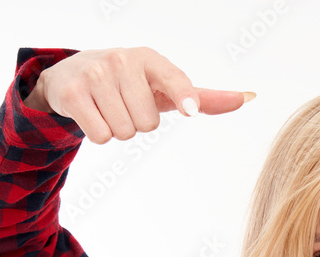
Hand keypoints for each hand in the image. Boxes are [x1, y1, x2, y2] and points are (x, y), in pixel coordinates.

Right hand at [22, 47, 252, 143]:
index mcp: (151, 59)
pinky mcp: (72, 93)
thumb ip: (205, 97)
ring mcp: (95, 74)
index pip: (172, 79)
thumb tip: (248, 97)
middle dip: (140, 123)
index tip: (190, 111)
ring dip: (120, 129)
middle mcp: (122, 60)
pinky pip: (100, 135)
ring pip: (124, 131)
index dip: (183, 96)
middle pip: (147, 123)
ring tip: (112, 108)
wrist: (74, 72)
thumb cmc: (132, 83)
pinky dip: (100, 134)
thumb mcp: (166, 87)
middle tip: (127, 105)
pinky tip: (95, 113)